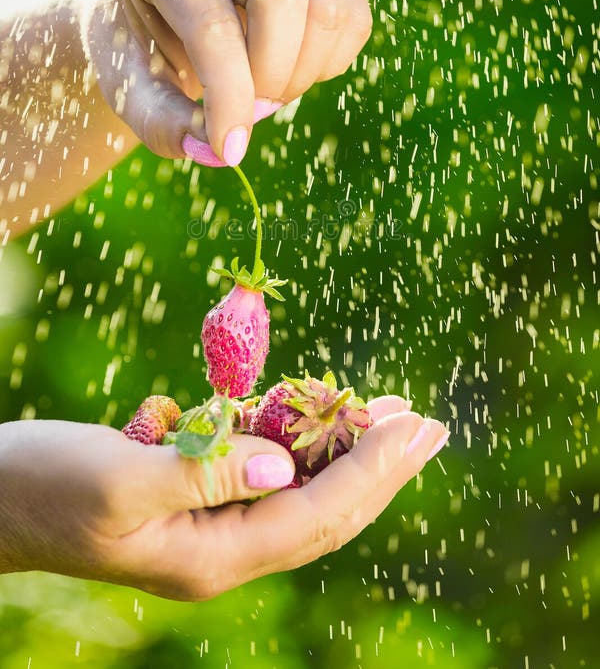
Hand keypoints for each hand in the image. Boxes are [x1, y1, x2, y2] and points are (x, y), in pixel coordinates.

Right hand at [0, 400, 447, 599]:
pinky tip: (321, 416)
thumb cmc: (43, 486)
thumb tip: (285, 464)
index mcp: (213, 557)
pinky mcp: (196, 499)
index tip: (417, 428)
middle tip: (431, 425)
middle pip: (327, 512)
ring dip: (349, 452)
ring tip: (393, 415)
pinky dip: (302, 443)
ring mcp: (211, 528)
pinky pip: (267, 473)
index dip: (373, 469)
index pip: (318, 513)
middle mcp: (223, 550)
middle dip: (383, 467)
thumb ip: (204, 474)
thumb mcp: (119, 480)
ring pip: (303, 492)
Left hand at [82, 0, 371, 165]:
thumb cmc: (142, 49)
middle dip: (273, 73)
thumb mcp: (130, 88)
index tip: (229, 148)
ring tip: (264, 91)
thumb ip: (162, 123)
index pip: (212, 23)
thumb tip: (219, 153)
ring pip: (328, 9)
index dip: (229, 97)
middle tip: (251, 110)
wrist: (161, 10)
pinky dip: (328, 64)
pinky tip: (288, 69)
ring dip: (302, 74)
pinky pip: (353, 20)